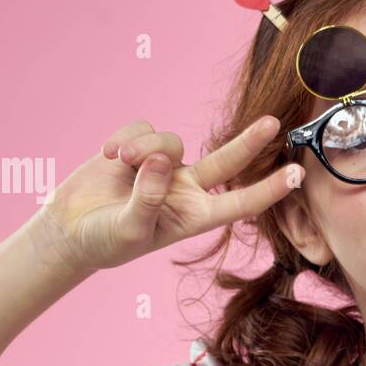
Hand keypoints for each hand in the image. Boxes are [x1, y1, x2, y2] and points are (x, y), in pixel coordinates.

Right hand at [34, 116, 302, 273]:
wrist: (69, 229)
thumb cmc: (105, 241)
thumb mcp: (129, 230)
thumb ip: (147, 198)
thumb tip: (160, 162)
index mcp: (194, 215)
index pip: (240, 202)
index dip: (268, 189)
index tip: (296, 176)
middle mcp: (186, 188)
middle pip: (226, 160)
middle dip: (248, 141)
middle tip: (273, 123)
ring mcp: (164, 165)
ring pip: (172, 140)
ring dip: (146, 147)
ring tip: (121, 163)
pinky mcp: (139, 146)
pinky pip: (143, 127)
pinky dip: (125, 139)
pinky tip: (108, 156)